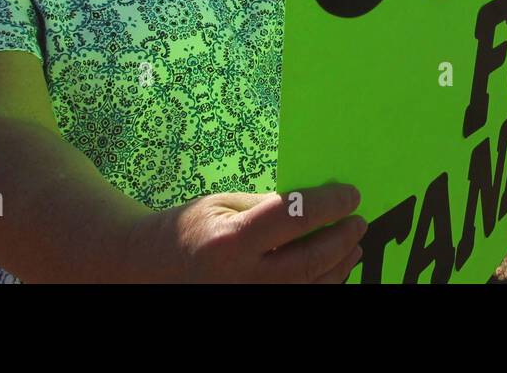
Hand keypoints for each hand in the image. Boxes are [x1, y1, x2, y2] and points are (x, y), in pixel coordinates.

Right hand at [149, 183, 365, 282]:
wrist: (147, 268)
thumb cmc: (187, 229)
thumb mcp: (223, 204)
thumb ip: (267, 205)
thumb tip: (314, 203)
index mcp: (231, 240)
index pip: (295, 217)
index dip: (330, 204)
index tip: (351, 195)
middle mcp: (241, 278)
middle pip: (309, 260)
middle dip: (341, 239)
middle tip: (359, 221)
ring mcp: (247, 300)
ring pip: (308, 287)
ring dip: (339, 266)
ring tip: (354, 245)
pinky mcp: (251, 310)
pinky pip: (296, 300)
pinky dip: (320, 285)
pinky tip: (333, 269)